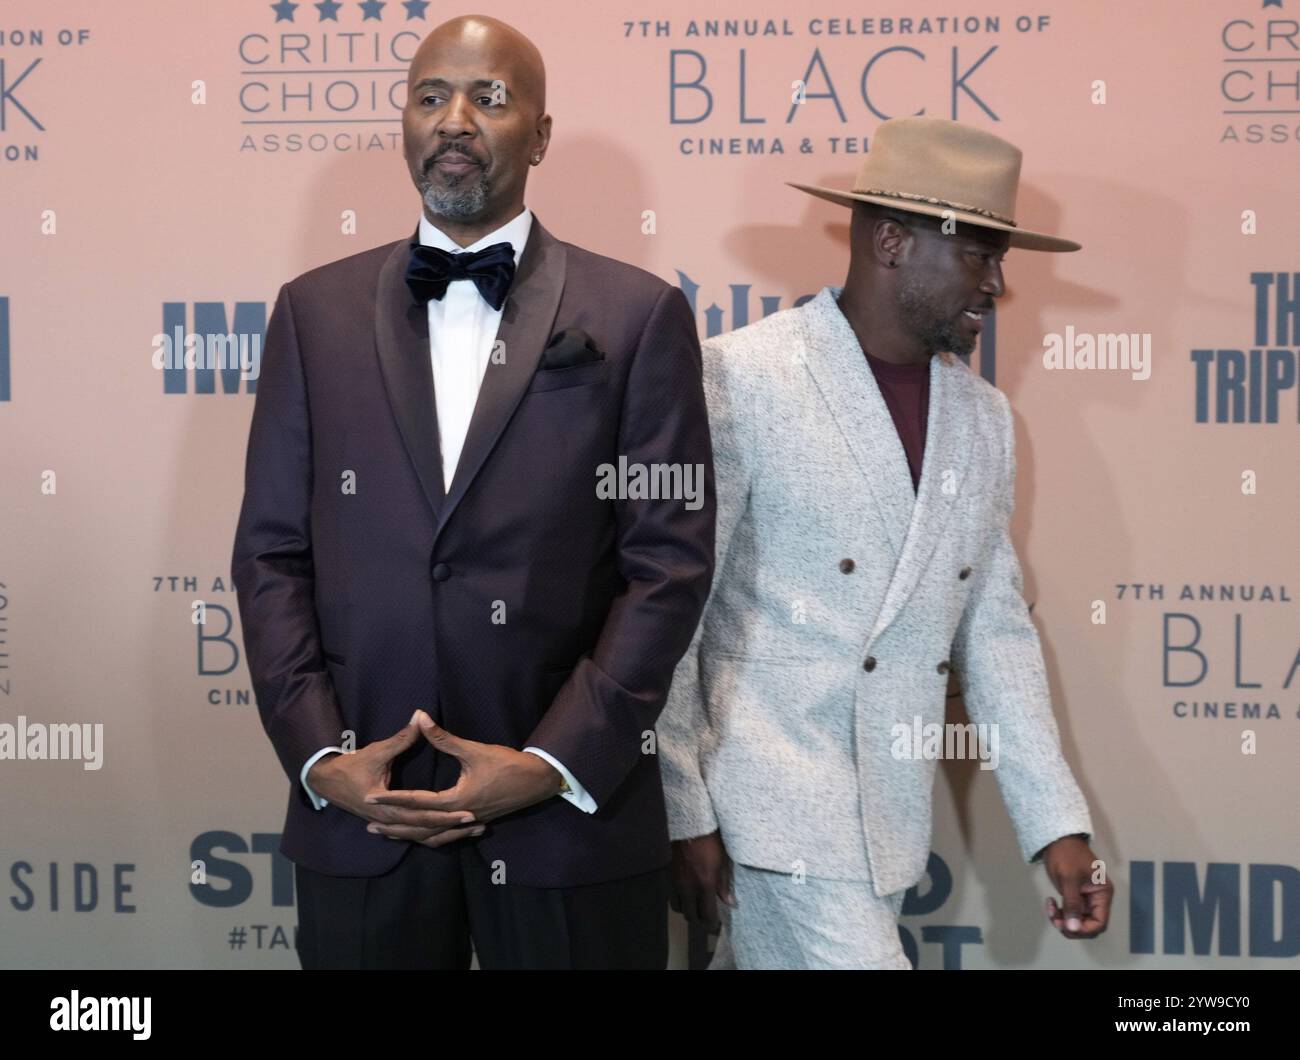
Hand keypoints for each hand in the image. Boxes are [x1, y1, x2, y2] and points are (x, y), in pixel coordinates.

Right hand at [307, 713, 484, 847]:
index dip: (447, 814)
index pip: (423, 814)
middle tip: (479, 824)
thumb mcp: (378, 751)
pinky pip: (415, 835)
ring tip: (475, 832)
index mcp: (387, 806)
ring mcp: (390, 824)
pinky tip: (451, 834)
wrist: (326, 781)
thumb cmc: (352, 766)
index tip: (469, 812)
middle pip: (427, 829)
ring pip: (423, 837)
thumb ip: (402, 738)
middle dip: (453, 828)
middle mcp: (390, 820)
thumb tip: (421, 716)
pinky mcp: (390, 823)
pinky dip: (434, 835)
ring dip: (448, 835)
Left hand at [364, 711, 564, 842]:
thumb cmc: (507, 764)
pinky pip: (448, 836)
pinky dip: (432, 836)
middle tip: (369, 825)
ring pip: (434, 836)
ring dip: (410, 835)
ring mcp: (468, 822)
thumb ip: (444, 738)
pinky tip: (424, 834)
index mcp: (456, 800)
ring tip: (389, 834)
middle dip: (394, 826)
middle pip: (420, 827)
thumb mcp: (474, 750)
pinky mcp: (476, 822)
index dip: (391, 799)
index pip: (415, 801)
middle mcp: (459, 816)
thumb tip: (421, 718)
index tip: (370, 798)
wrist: (537, 781)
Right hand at [670, 830, 733, 933]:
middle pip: (690, 916)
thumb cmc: (710, 839)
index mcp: (705, 884)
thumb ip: (723, 883)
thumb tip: (728, 901)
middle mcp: (688, 887)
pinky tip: (685, 894)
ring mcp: (675, 882)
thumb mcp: (722, 860)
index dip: (712, 924)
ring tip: (695, 906)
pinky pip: (671, 895)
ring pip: (678, 908)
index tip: (716, 925)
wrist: (688, 823)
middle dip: (699, 921)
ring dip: (687, 911)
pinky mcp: (668, 875)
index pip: (707, 914)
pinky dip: (678, 899)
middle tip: (706, 919)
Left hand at [1041, 835, 1112, 938]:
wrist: (1057, 839)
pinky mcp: (1074, 896)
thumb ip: (1072, 904)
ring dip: (1064, 920)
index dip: (1084, 929)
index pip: (1099, 923)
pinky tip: (1051, 904)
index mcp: (1102, 894)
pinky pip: (1070, 912)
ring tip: (1051, 909)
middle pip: (1089, 925)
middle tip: (1055, 918)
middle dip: (1072, 926)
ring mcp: (1085, 898)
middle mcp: (1097, 899)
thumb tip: (1074, 928)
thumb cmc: (1066, 854)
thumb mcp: (1069, 878)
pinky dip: (1060, 913)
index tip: (1067, 925)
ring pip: (1078, 921)